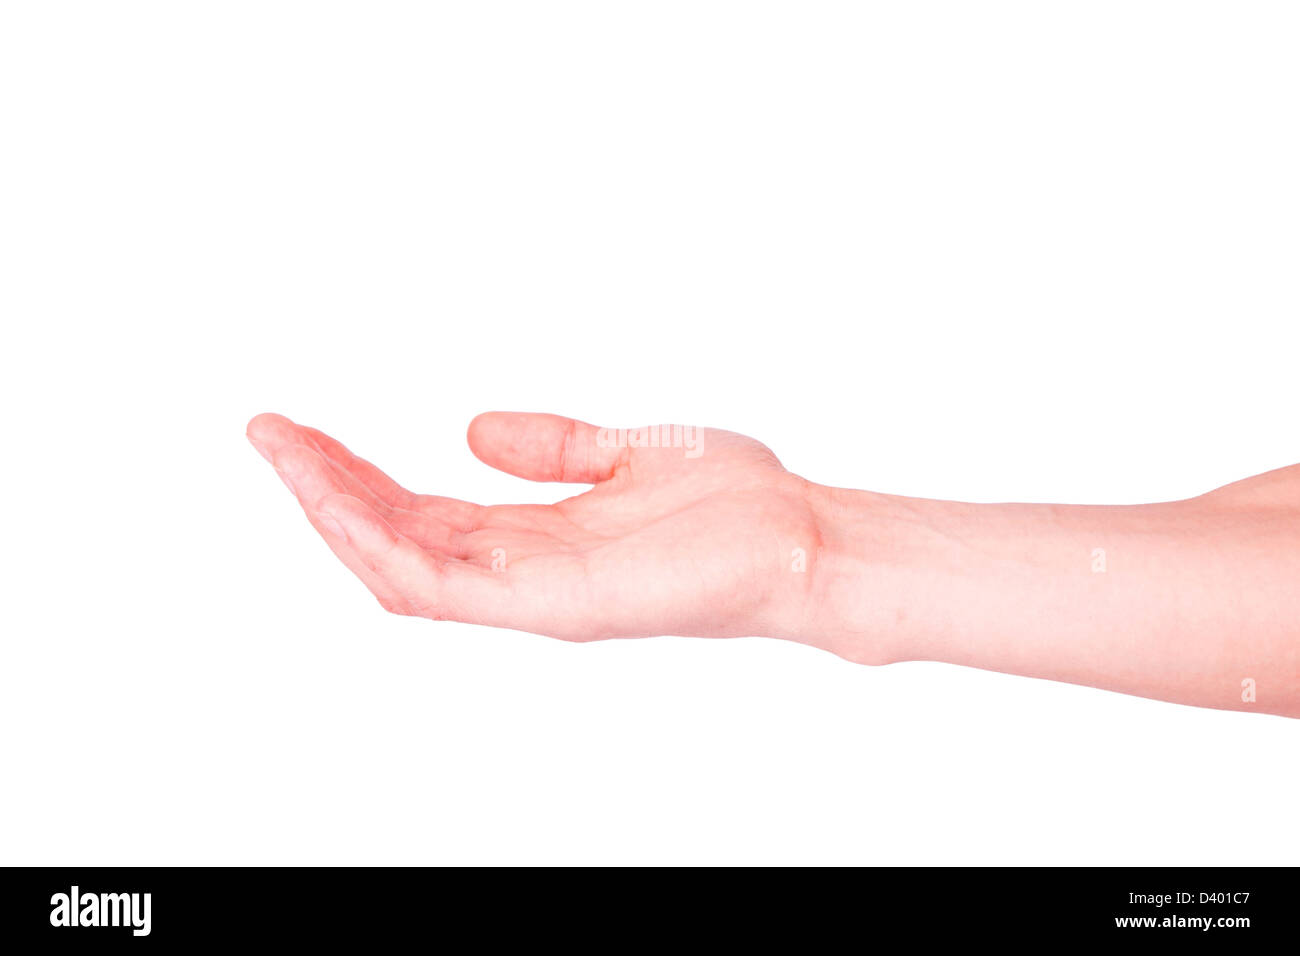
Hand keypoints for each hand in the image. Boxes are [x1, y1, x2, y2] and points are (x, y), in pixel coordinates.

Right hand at [246, 412, 826, 646]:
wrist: (801, 539)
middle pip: (396, 538)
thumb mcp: (624, 453)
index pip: (422, 515)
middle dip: (325, 488)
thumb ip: (551, 448)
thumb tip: (472, 430)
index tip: (304, 431)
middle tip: (266, 432)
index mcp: (534, 540)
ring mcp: (533, 596)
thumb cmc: (731, 505)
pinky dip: (384, 544)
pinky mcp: (555, 605)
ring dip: (334, 511)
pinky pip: (445, 586)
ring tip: (281, 453)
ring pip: (401, 566)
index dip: (356, 477)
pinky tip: (340, 500)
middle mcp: (521, 574)